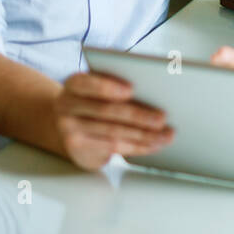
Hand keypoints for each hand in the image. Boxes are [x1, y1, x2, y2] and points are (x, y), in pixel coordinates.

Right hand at [52, 71, 172, 170]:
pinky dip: (138, 147)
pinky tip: (154, 144)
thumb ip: (116, 86)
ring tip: (166, 134)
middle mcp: (67, 106)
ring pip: (113, 133)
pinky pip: (113, 148)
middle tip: (162, 118)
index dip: (108, 86)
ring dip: (144, 135)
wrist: (67, 126)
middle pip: (106, 111)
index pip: (87, 83)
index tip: (131, 89)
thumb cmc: (93, 101)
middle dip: (138, 116)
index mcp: (74, 84)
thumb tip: (155, 93)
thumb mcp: (97, 89)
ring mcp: (69, 130)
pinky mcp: (78, 150)